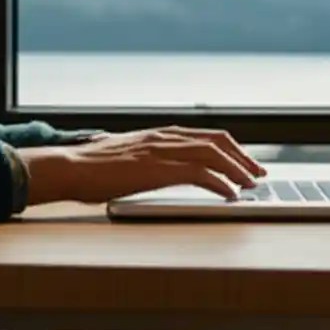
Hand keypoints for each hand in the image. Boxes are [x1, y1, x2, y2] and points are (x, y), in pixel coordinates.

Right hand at [19, 126, 266, 204]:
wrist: (71, 166)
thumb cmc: (92, 167)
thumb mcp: (127, 157)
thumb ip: (148, 159)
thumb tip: (161, 170)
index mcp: (159, 134)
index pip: (205, 135)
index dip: (230, 148)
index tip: (244, 160)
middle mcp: (165, 137)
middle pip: (217, 141)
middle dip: (242, 157)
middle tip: (257, 173)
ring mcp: (162, 151)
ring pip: (214, 154)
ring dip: (237, 170)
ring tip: (250, 185)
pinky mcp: (159, 168)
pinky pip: (200, 174)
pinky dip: (220, 183)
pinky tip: (229, 195)